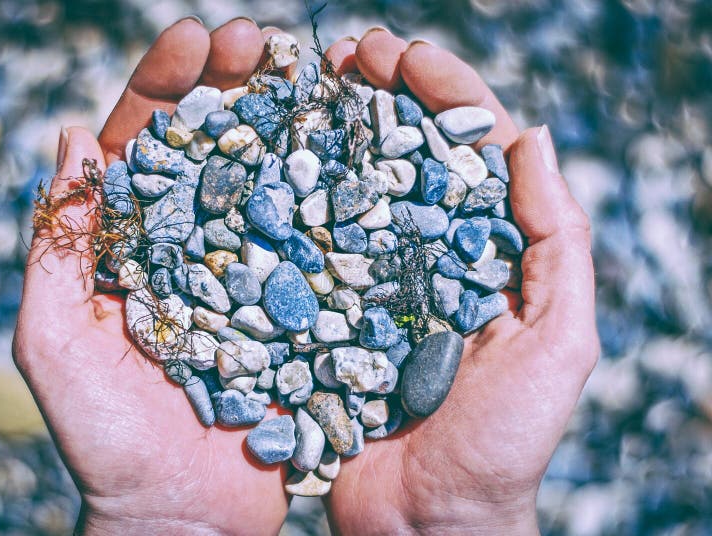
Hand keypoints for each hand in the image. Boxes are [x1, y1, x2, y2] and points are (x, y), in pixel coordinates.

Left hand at [14, 17, 294, 534]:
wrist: (181, 517)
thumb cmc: (109, 442)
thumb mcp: (57, 346)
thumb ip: (57, 250)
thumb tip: (72, 142)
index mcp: (130, 247)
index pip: (145, 148)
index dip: (165, 89)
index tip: (194, 41)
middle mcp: (192, 248)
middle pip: (213, 148)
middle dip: (233, 88)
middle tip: (262, 41)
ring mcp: (249, 275)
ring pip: (269, 184)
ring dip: (288, 128)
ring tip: (316, 78)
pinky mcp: (293, 309)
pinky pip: (313, 246)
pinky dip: (330, 200)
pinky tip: (354, 160)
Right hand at [321, 29, 598, 533]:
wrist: (430, 523)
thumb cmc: (502, 442)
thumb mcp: (557, 344)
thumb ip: (555, 245)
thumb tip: (533, 139)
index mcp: (487, 253)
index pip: (471, 152)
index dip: (442, 93)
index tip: (401, 55)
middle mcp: (429, 256)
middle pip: (406, 155)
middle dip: (380, 96)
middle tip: (344, 54)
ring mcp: (373, 282)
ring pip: (352, 190)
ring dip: (331, 133)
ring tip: (302, 89)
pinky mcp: (327, 315)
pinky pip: (307, 250)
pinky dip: (289, 205)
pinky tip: (266, 168)